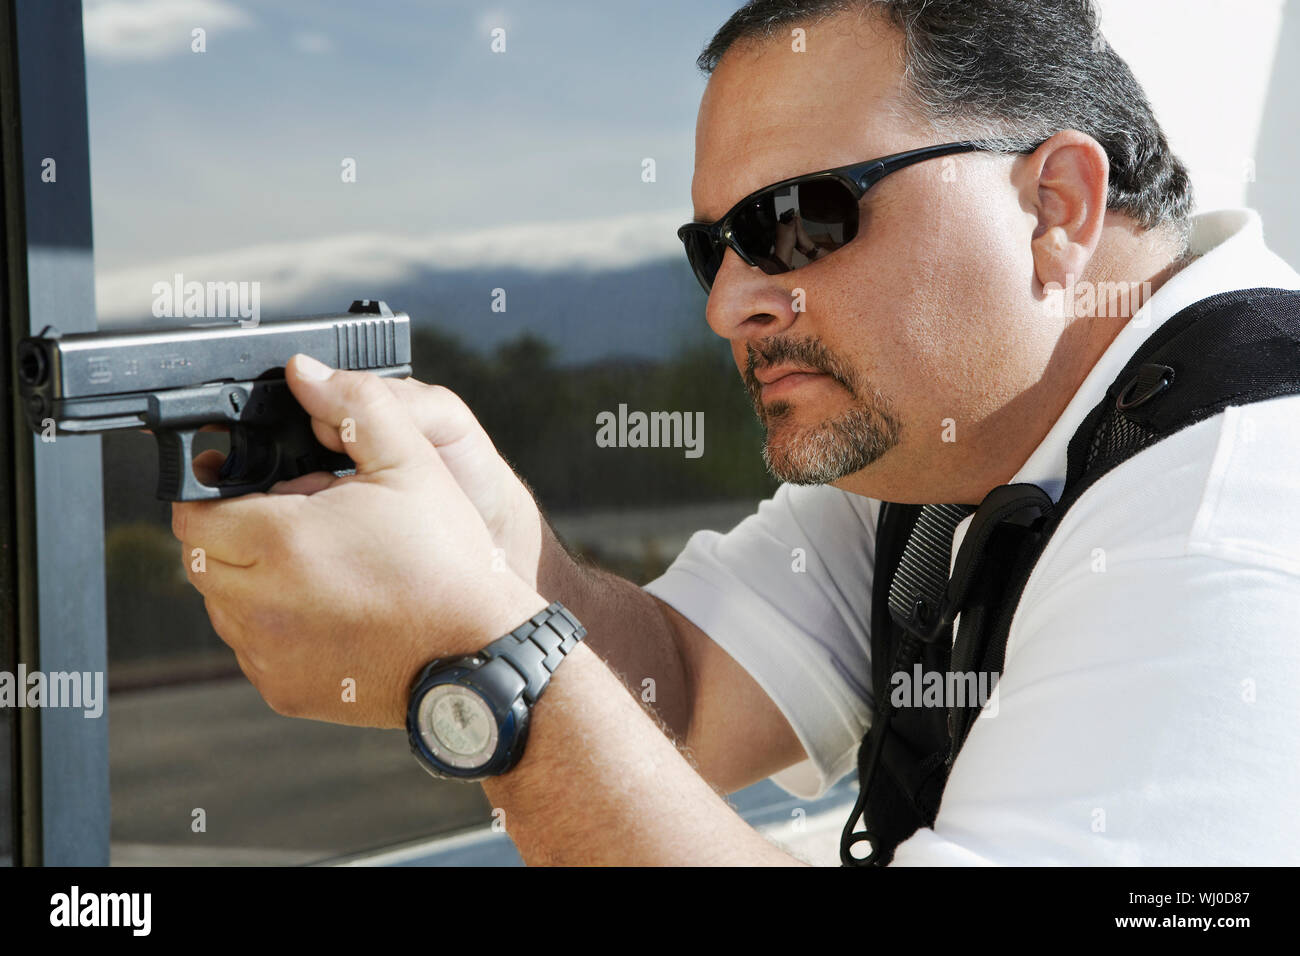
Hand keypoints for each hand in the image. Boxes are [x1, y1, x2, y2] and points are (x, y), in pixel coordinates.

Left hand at [172, 354, 547, 728]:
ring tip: (324, 570)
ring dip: (253, 582)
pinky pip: (252, 649)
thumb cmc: (450, 561)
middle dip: (238, 536)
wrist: (480, 651)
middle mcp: (261, 604)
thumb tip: (304, 372)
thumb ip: (355, 405)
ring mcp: (268, 653)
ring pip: (223, 606)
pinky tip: (331, 612)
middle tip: (304, 526)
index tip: (260, 490)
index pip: (194, 512)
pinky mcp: (283, 690)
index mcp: (282, 541)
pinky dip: (275, 627)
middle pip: (202, 559)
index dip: (224, 494)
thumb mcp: (413, 463)